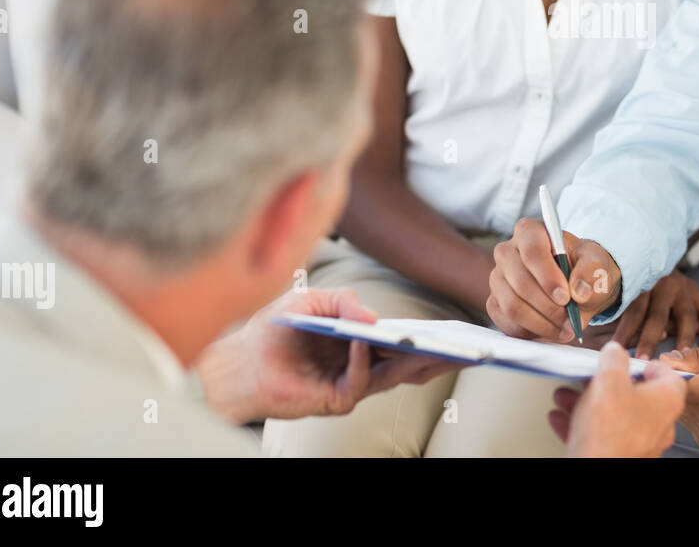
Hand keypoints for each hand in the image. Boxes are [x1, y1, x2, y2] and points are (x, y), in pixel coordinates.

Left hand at [199, 288, 464, 422]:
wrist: (240, 361)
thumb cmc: (275, 329)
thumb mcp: (312, 300)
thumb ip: (344, 300)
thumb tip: (375, 316)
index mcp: (362, 341)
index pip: (403, 341)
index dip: (427, 335)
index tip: (453, 329)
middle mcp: (362, 364)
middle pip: (408, 362)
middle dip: (435, 354)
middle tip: (459, 344)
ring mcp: (351, 383)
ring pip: (392, 376)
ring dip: (410, 359)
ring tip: (426, 340)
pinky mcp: (336, 399)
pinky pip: (360, 381)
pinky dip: (363, 360)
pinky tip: (361, 339)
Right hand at [487, 218, 620, 342]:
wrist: (576, 284)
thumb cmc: (583, 267)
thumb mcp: (596, 263)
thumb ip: (591, 272)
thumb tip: (579, 291)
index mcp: (529, 231)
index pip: (532, 252)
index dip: (548, 277)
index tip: (566, 297)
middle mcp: (506, 252)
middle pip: (521, 283)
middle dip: (549, 308)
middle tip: (571, 321)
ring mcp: (498, 278)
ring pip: (513, 306)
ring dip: (543, 324)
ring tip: (566, 329)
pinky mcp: (495, 303)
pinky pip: (508, 323)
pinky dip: (532, 332)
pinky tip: (551, 330)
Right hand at [548, 341, 686, 456]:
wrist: (596, 469)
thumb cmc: (609, 430)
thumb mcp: (608, 379)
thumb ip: (613, 358)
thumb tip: (615, 350)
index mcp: (667, 400)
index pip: (669, 375)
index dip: (647, 364)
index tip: (630, 359)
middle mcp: (660, 424)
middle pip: (635, 395)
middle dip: (605, 383)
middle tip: (590, 376)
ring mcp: (642, 443)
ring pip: (615, 415)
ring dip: (588, 403)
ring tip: (566, 395)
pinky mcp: (623, 455)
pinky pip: (603, 435)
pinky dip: (583, 424)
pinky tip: (562, 417)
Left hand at [611, 270, 698, 358]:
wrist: (653, 254)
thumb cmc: (633, 284)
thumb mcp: (621, 291)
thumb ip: (616, 314)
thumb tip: (606, 344)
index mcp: (641, 283)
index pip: (633, 312)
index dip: (624, 333)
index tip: (617, 353)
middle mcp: (663, 283)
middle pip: (657, 316)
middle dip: (649, 340)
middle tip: (644, 361)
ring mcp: (683, 288)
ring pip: (685, 315)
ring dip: (683, 337)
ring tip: (680, 356)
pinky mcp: (698, 293)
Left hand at [658, 343, 698, 452]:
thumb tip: (672, 357)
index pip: (676, 379)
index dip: (670, 367)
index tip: (673, 359)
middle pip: (676, 395)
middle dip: (678, 380)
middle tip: (694, 369)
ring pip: (681, 409)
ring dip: (687, 396)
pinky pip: (691, 422)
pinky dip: (696, 410)